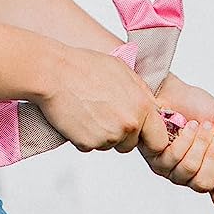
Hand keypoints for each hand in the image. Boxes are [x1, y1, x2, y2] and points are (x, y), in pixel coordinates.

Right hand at [36, 44, 168, 154]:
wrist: (53, 73)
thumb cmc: (85, 67)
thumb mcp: (123, 71)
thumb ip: (142, 93)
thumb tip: (153, 107)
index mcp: (142, 107)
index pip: (159, 140)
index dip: (150, 138)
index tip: (141, 135)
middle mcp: (129, 125)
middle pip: (131, 145)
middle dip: (121, 135)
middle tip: (104, 113)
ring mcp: (108, 137)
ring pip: (110, 145)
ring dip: (102, 135)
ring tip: (89, 110)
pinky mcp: (88, 144)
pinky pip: (90, 146)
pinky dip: (84, 136)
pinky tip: (77, 116)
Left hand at [147, 76, 213, 209]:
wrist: (171, 89)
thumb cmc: (195, 106)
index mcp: (212, 170)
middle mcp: (191, 175)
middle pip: (204, 184)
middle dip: (212, 156)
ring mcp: (172, 170)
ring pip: (189, 171)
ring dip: (199, 144)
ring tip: (199, 126)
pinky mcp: (156, 161)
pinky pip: (173, 159)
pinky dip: (185, 139)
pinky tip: (185, 126)